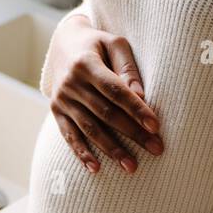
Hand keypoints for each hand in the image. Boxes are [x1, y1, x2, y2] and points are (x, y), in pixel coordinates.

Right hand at [46, 13, 161, 173]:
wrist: (63, 43)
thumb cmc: (97, 44)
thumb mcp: (115, 44)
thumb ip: (128, 68)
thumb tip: (141, 96)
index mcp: (86, 64)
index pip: (115, 90)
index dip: (136, 109)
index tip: (155, 126)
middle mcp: (71, 83)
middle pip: (106, 113)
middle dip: (132, 133)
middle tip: (156, 148)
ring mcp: (62, 99)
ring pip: (90, 128)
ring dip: (112, 149)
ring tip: (132, 166)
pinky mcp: (56, 112)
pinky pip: (70, 136)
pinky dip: (82, 153)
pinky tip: (96, 168)